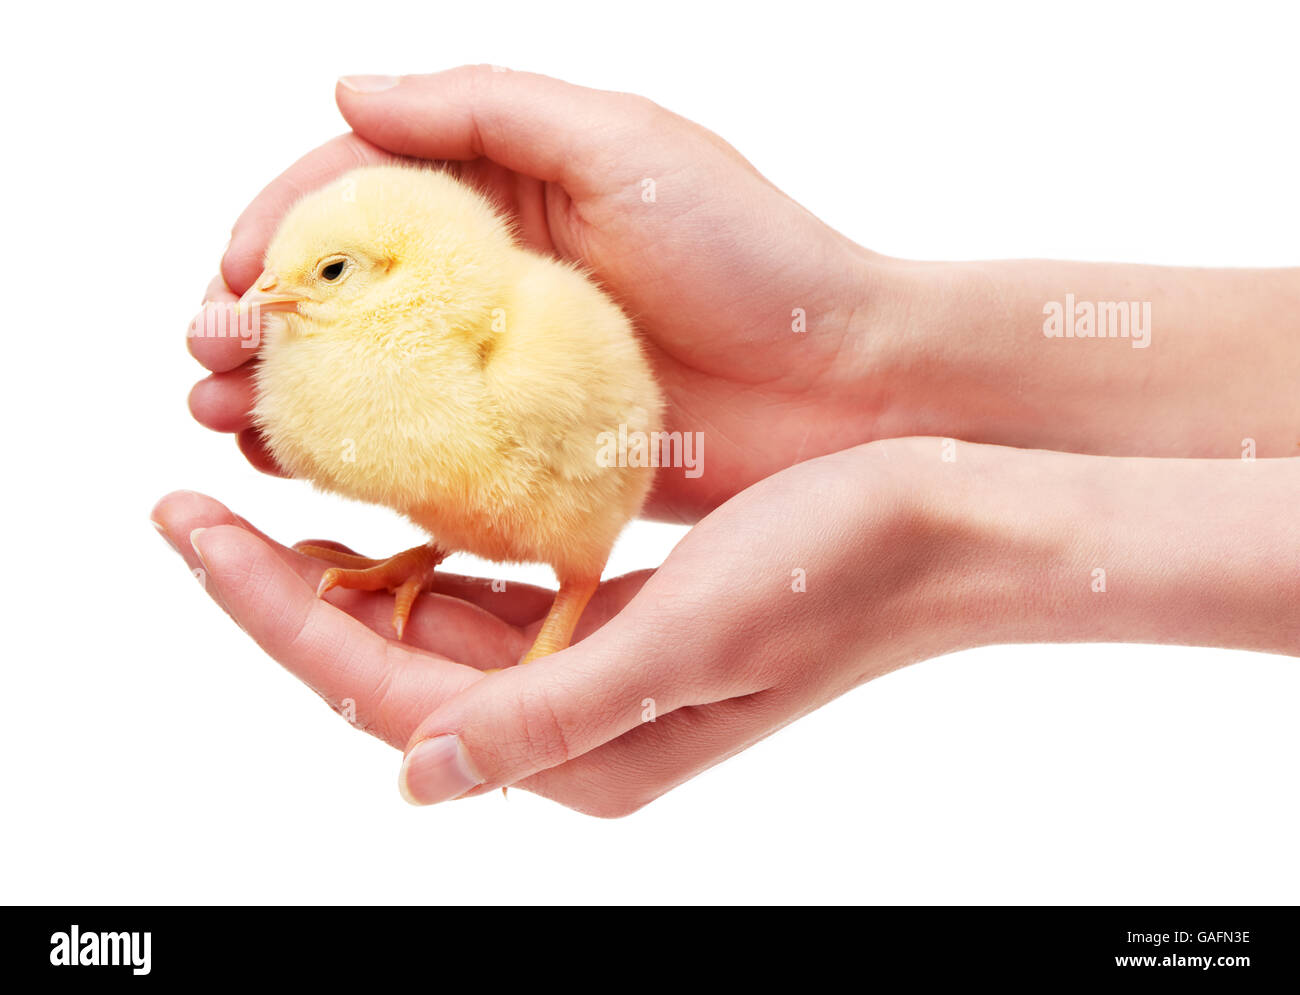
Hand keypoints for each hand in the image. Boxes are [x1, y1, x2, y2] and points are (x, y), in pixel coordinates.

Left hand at [151, 441, 941, 815]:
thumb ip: (549, 719)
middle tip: (189, 504)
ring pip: (427, 633)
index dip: (268, 611)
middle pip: (383, 667)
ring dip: (341, 573)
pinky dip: (423, 557)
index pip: (378, 691)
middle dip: (278, 592)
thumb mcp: (687, 647)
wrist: (939, 528)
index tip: (184, 527)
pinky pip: (488, 602)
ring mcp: (593, 678)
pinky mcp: (615, 626)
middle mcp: (575, 727)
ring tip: (258, 503)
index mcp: (583, 750)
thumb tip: (414, 774)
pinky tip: (383, 509)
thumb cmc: (835, 578)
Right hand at [187, 66, 878, 523]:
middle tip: (205, 367)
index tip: (236, 280)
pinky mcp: (535, 449)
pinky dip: (363, 458)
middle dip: (265, 323)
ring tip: (227, 423)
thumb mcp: (620, 143)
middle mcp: (499, 276)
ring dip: (293, 395)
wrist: (849, 384)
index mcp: (510, 191)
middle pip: (349, 293)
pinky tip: (306, 472)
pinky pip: (429, 452)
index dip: (284, 231)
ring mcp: (511, 369)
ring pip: (374, 377)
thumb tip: (344, 91)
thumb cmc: (754, 253)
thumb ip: (483, 109)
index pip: (363, 196)